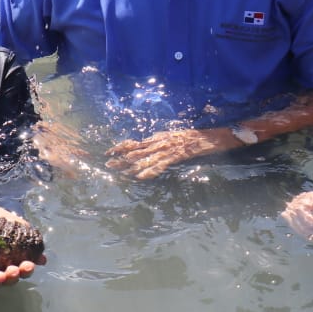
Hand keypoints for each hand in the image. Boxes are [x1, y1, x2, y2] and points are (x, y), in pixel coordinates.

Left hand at [105, 127, 235, 178]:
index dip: (121, 147)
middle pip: (136, 151)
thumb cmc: (190, 137)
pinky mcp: (174, 156)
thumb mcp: (170, 135)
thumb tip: (146, 142)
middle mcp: (158, 143)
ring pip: (145, 159)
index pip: (135, 142)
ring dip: (131, 166)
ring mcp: (166, 150)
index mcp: (156, 138)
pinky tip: (140, 176)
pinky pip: (160, 165)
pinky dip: (150, 171)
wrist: (205, 138)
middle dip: (121, 158)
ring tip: (120, 172)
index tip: (109, 151)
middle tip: (108, 164)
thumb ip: (158, 139)